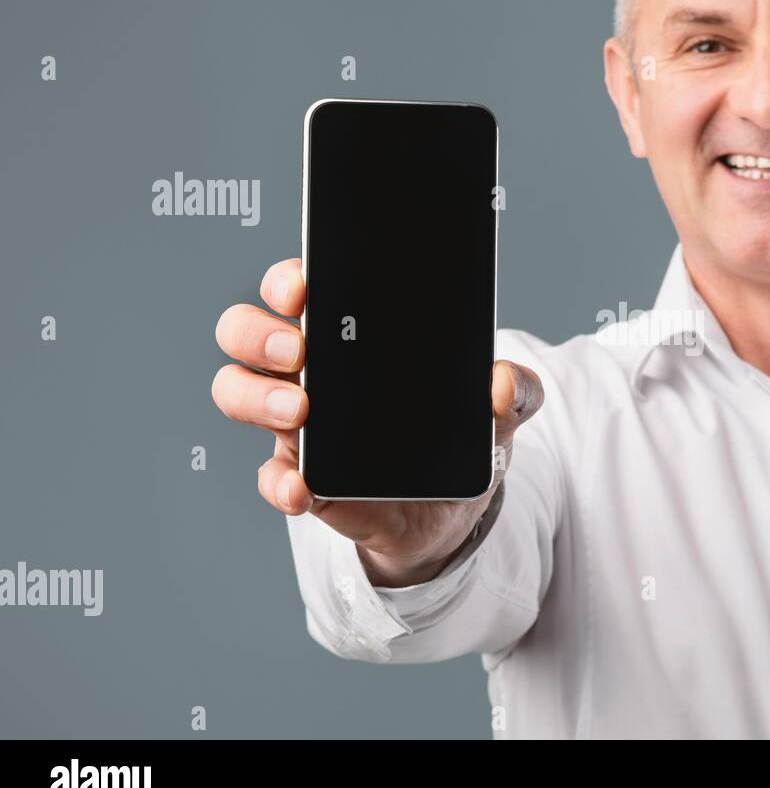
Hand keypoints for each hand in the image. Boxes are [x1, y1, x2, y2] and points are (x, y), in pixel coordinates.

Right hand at [211, 258, 544, 586]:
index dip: (288, 278)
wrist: (453, 509)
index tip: (304, 286)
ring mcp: (298, 425)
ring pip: (238, 392)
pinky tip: (304, 486)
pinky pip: (272, 477)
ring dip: (256, 397)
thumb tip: (500, 381)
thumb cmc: (458, 435)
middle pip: (246, 331)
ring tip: (301, 411)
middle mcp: (310, 370)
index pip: (298, 287)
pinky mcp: (305, 479)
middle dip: (258, 332)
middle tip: (299, 349)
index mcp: (349, 334)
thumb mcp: (498, 407)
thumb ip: (513, 388)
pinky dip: (280, 483)